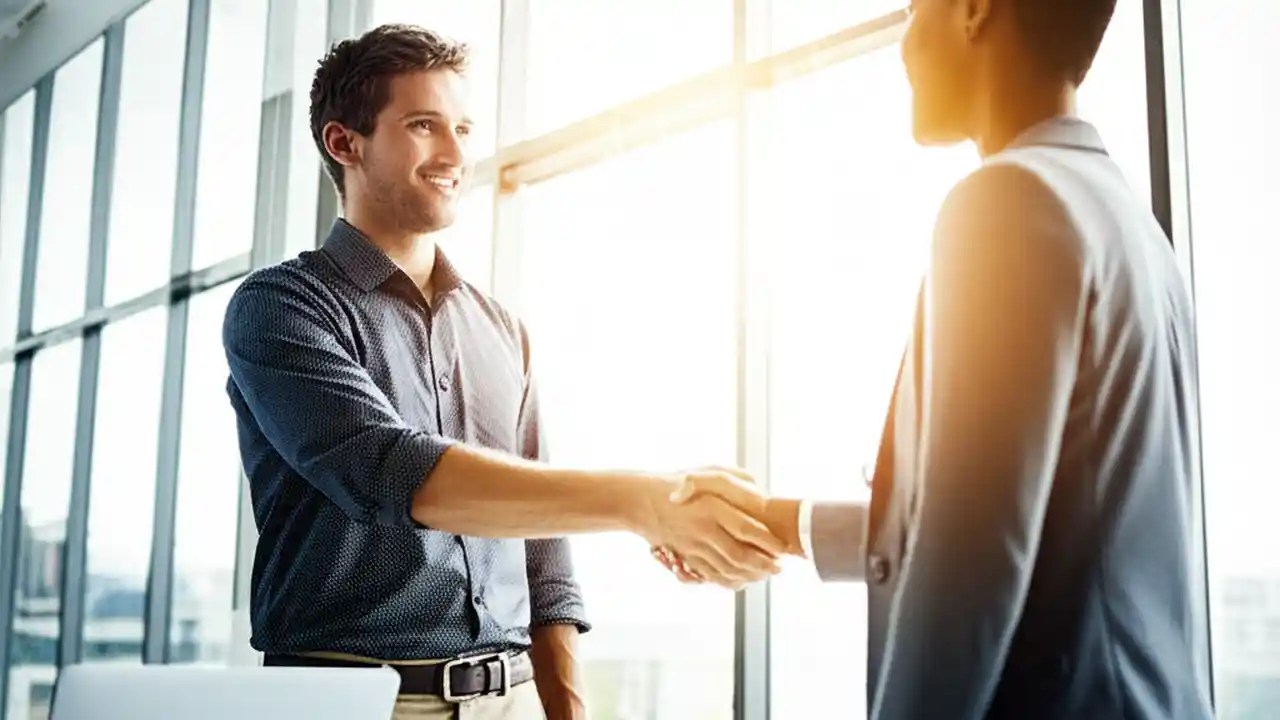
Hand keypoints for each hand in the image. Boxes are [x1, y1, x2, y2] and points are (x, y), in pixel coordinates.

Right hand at [638, 470, 784, 589]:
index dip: (767, 541)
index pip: (746, 528)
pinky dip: (729, 582)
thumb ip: (737, 480)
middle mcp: (703, 529)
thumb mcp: (708, 472)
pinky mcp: (685, 557)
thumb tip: (762, 494)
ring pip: (726, 569)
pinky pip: (711, 576)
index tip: (783, 547)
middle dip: (763, 565)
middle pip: (739, 555)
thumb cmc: (679, 483)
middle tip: (779, 567)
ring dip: (750, 576)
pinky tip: (743, 580)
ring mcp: (693, 546)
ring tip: (766, 574)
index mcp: (711, 506)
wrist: (642, 501)